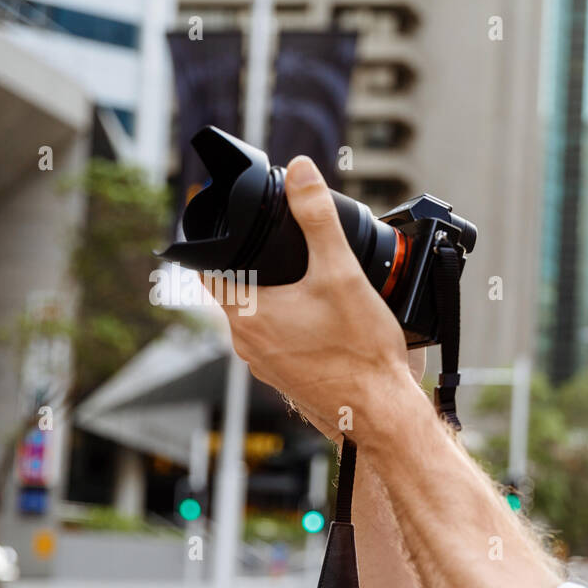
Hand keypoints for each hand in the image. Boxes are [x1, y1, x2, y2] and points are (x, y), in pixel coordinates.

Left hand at [202, 156, 417, 445]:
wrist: (382, 415)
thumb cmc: (361, 354)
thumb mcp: (342, 273)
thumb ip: (318, 218)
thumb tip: (302, 172)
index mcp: (247, 313)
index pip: (206, 266)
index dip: (217, 241)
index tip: (235, 225)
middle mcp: (246, 343)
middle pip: (235, 291)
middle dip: (257, 268)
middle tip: (286, 251)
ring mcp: (264, 367)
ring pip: (257, 319)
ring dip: (276, 300)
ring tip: (312, 287)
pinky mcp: (287, 382)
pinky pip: (278, 343)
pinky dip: (292, 328)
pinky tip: (326, 325)